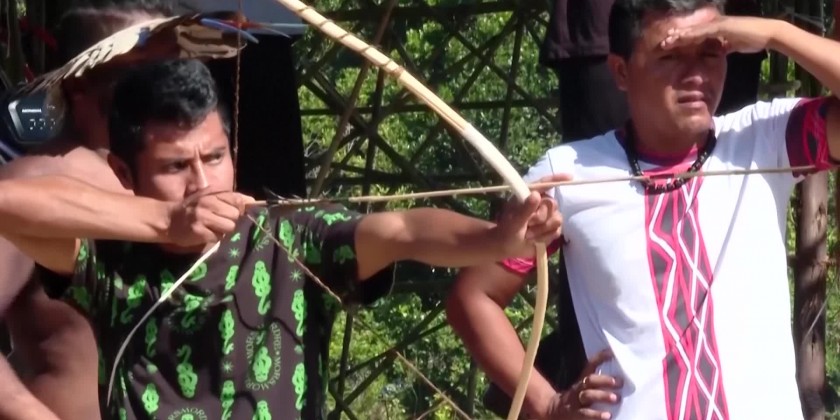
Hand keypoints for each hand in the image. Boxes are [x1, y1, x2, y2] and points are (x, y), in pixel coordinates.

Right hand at [167, 191, 254, 246]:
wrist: (168, 220)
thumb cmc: (190, 208)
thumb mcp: (207, 197)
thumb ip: (228, 198)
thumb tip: (252, 201)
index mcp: (212, 195)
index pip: (237, 199)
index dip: (240, 208)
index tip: (234, 212)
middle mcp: (208, 204)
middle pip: (235, 215)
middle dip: (231, 220)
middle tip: (219, 221)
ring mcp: (203, 218)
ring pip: (229, 227)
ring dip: (223, 231)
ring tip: (212, 228)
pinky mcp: (198, 232)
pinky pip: (218, 238)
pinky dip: (214, 238)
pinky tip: (205, 234)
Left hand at [493, 173, 570, 257]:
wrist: (507, 247)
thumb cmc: (507, 230)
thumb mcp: (514, 221)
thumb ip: (525, 209)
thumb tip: (536, 195)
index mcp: (529, 195)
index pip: (545, 184)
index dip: (557, 179)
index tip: (570, 177)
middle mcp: (540, 203)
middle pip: (553, 204)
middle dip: (541, 217)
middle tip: (528, 224)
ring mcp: (547, 216)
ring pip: (557, 219)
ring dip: (541, 230)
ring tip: (528, 234)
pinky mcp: (551, 229)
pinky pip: (557, 231)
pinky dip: (544, 238)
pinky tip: (534, 240)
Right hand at [541, 349, 621, 419]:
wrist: (553, 410)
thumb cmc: (576, 399)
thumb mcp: (582, 387)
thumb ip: (597, 382)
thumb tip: (618, 375)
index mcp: (582, 380)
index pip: (590, 366)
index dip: (600, 358)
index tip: (611, 352)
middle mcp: (579, 388)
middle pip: (590, 380)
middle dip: (604, 380)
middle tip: (620, 382)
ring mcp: (576, 401)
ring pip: (588, 395)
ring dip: (602, 396)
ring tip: (616, 398)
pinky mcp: (575, 413)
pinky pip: (585, 413)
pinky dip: (596, 415)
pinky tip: (607, 416)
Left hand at [660, 16, 782, 53]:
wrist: (769, 34)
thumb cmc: (752, 39)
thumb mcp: (733, 45)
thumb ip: (723, 47)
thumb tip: (716, 52)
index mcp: (717, 29)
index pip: (696, 34)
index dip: (683, 39)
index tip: (670, 45)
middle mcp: (715, 24)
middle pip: (692, 30)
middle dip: (677, 36)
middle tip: (662, 42)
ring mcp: (719, 24)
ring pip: (695, 29)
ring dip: (680, 34)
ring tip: (667, 40)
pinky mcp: (723, 27)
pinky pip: (705, 31)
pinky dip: (693, 34)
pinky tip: (683, 37)